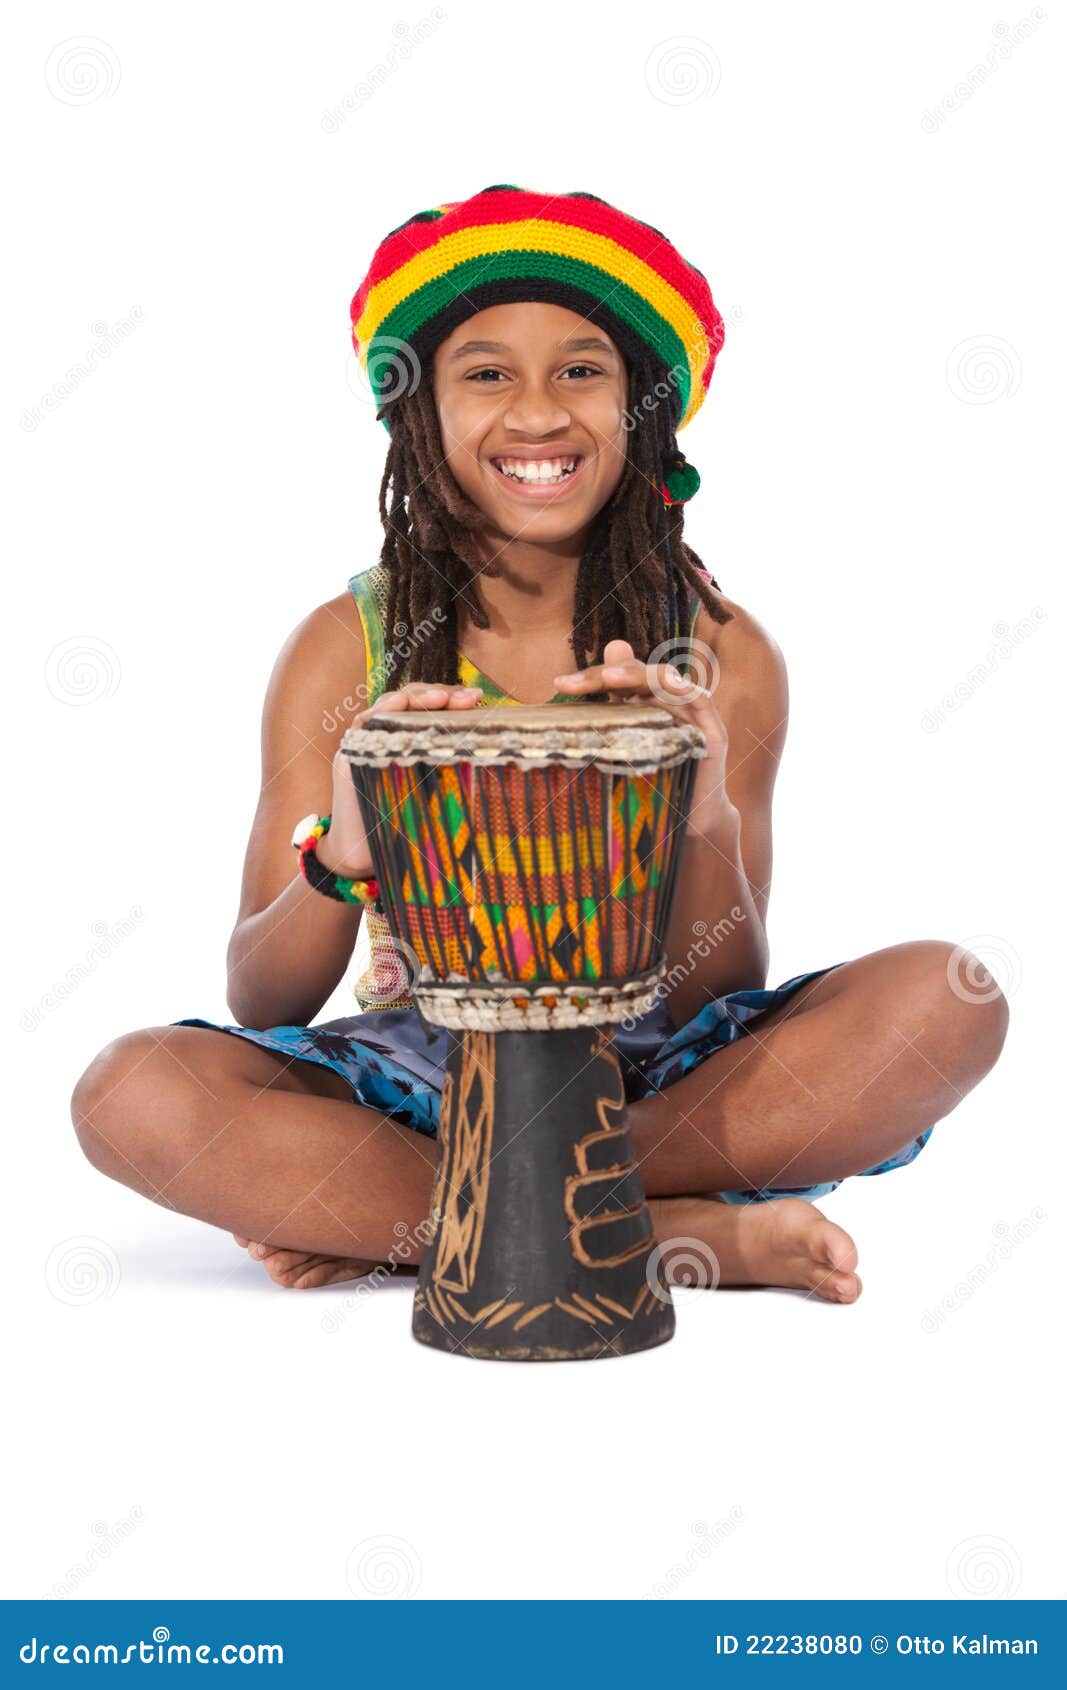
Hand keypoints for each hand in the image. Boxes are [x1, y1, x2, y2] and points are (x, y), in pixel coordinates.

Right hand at [317, 681, 483, 876]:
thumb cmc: (406, 824)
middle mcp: (390, 734)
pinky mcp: (351, 752)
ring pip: (391, 704)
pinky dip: (380, 710)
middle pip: (414, 698)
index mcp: (414, 738)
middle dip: (441, 693)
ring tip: (440, 697)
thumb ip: (457, 772)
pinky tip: (398, 704)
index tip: (478, 699)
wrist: (364, 852)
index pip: (432, 706)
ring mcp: (369, 740)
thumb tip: (501, 761)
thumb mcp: (438, 793)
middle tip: (467, 698)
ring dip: (416, 697)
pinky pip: (363, 722)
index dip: (453, 697)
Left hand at [553, 639, 731, 839]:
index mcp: (645, 704)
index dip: (592, 676)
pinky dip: (684, 689)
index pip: (619, 678)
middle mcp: (668, 703)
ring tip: (611, 678)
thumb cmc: (653, 787)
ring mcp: (692, 715)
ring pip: (667, 680)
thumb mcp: (621, 753)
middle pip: (639, 674)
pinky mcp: (713, 732)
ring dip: (639, 675)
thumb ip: (604, 724)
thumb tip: (571, 693)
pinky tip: (669, 684)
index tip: (560, 684)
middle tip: (575, 682)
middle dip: (607, 674)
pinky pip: (700, 700)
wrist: (689, 820)